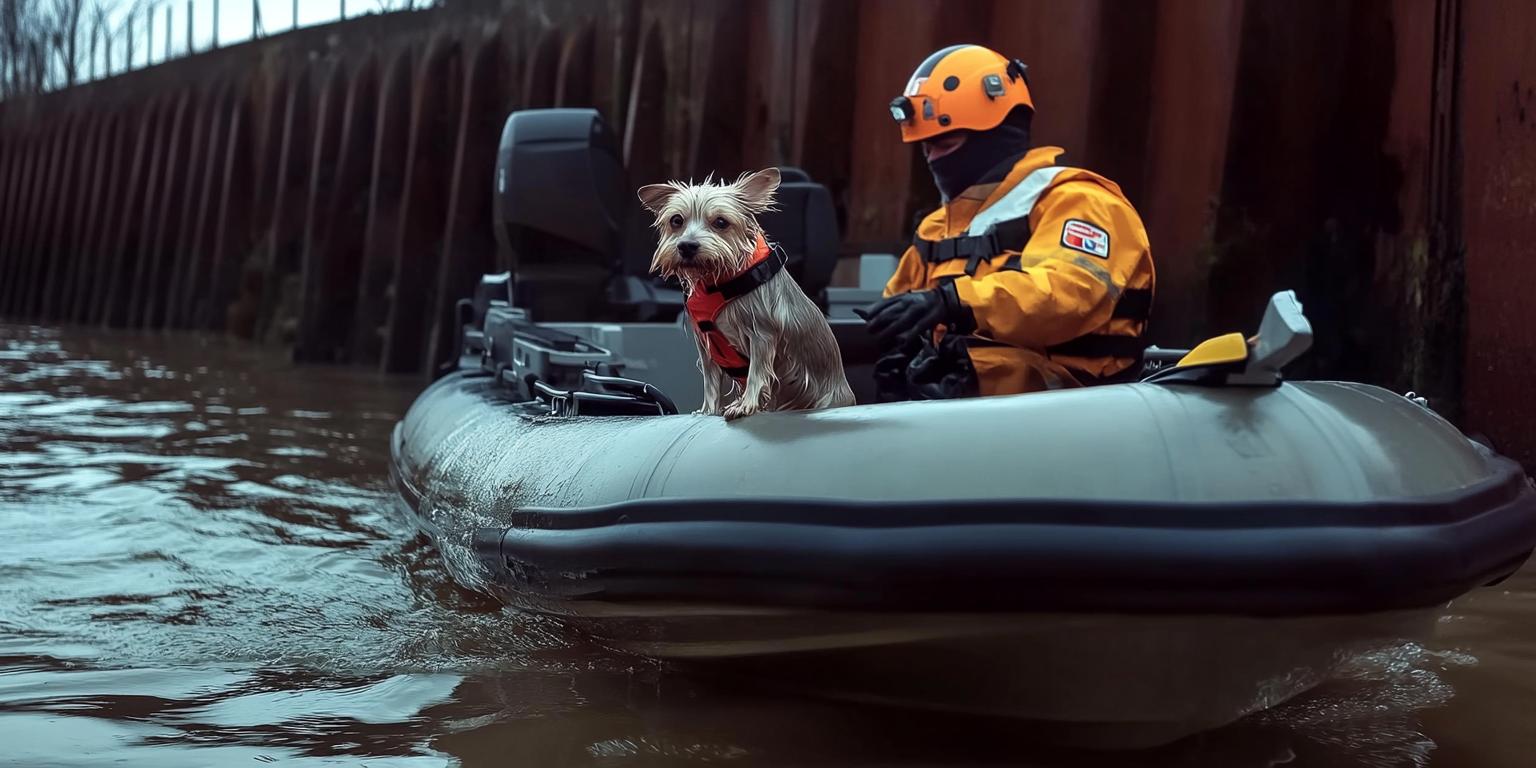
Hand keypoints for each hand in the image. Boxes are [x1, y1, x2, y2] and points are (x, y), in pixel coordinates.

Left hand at [853, 282, 971, 347]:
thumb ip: (887, 306)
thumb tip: (865, 312)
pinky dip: (908, 336)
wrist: (943, 300)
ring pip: (900, 322)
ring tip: (880, 338)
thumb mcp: (903, 300)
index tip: (866, 320)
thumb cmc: (919, 303)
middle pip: (889, 313)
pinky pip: (916, 329)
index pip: (883, 304)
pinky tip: (901, 343)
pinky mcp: (928, 320)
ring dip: (889, 331)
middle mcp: (908, 303)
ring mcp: (918, 311)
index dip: (873, 313)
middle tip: (870, 331)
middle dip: (877, 323)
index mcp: (902, 297)